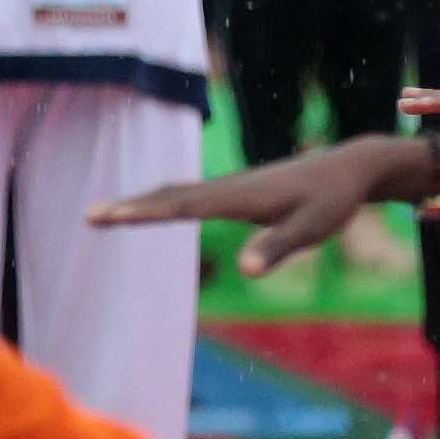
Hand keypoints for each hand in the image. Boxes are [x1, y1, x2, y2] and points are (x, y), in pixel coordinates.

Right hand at [84, 137, 423, 278]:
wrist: (350, 167)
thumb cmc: (333, 201)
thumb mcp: (313, 230)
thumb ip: (277, 248)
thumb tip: (245, 271)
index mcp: (238, 197)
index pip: (179, 206)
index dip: (141, 212)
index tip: (106, 215)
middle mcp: (226, 188)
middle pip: (167, 195)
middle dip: (128, 206)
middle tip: (89, 216)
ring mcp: (229, 188)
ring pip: (175, 192)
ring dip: (140, 201)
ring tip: (105, 213)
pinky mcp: (235, 192)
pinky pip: (188, 195)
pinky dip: (161, 200)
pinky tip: (152, 207)